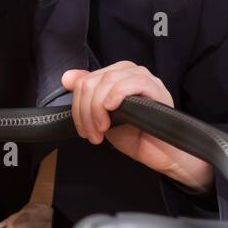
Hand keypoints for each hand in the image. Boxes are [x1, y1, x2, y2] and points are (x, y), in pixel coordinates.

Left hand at [61, 62, 214, 192]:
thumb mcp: (102, 117)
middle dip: (85, 110)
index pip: (85, 80)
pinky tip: (112, 109)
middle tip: (91, 133)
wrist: (159, 154)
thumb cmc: (135, 136)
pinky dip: (118, 94)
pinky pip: (135, 82)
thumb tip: (67, 77)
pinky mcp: (158, 89)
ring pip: (109, 80)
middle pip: (94, 80)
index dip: (78, 105)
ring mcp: (145, 79)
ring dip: (98, 108)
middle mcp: (129, 73)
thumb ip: (86, 97)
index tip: (82, 129)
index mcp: (115, 76)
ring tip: (102, 130)